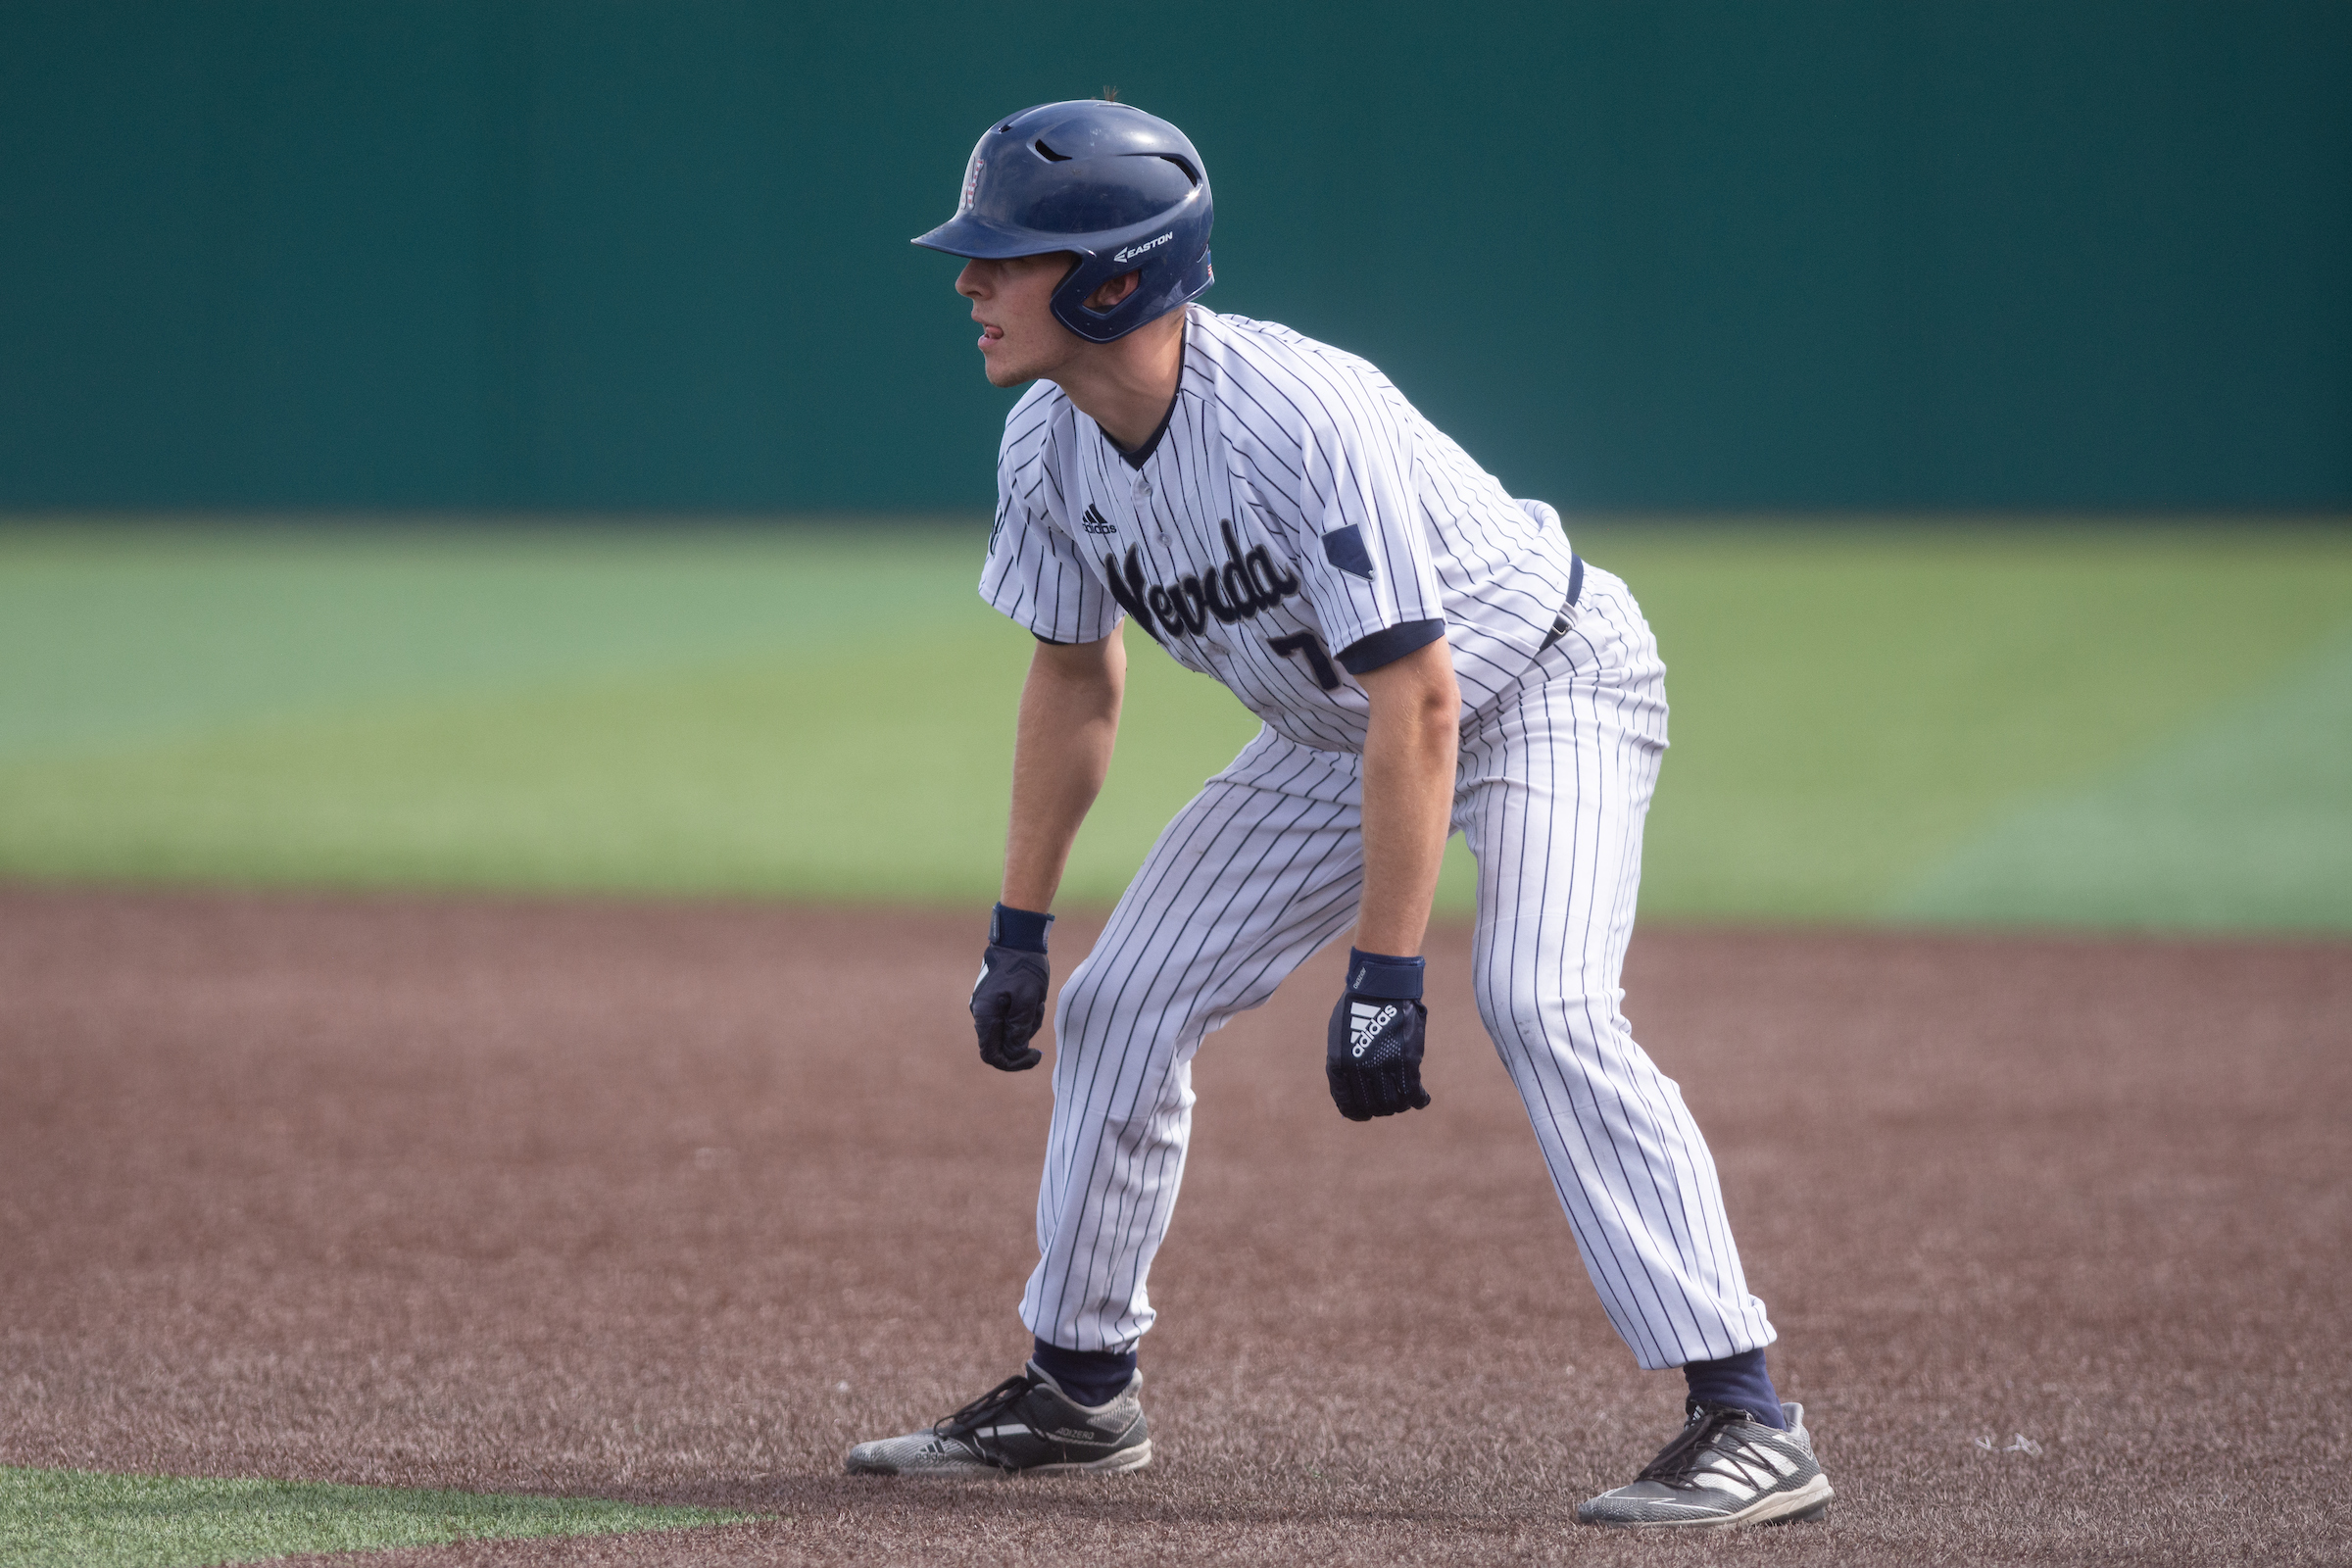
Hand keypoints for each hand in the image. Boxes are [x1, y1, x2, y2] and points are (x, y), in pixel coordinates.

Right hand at [971, 945, 1047, 1069]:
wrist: (1018, 940)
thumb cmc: (1024, 967)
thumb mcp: (1027, 1000)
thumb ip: (1020, 1029)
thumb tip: (1015, 1053)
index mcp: (984, 1015)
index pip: (991, 1055)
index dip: (1012, 1063)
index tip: (1035, 1057)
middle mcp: (982, 1014)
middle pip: (1001, 1045)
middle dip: (1023, 1039)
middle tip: (1038, 1017)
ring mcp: (988, 1007)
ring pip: (1009, 1032)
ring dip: (1027, 1024)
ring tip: (1038, 1002)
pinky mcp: (997, 1001)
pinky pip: (1011, 1018)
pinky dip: (1025, 1015)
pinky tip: (1035, 998)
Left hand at [1326, 988, 1430, 1119]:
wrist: (1381, 986)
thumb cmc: (1359, 1008)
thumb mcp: (1340, 1036)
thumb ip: (1342, 1064)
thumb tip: (1350, 1094)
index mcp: (1338, 1063)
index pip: (1346, 1102)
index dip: (1355, 1113)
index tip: (1363, 1115)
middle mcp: (1359, 1070)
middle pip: (1372, 1106)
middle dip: (1379, 1110)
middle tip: (1387, 1106)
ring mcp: (1383, 1067)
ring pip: (1393, 1104)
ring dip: (1398, 1106)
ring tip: (1403, 1101)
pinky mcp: (1406, 1062)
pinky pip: (1413, 1093)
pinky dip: (1419, 1100)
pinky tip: (1421, 1100)